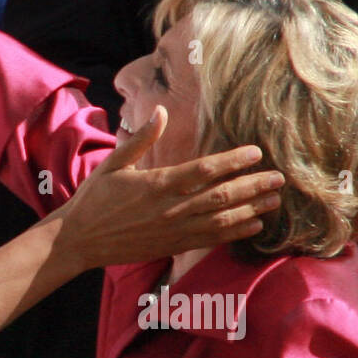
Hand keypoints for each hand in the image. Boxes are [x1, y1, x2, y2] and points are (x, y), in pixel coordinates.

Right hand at [56, 107, 282, 267]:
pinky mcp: (173, 246)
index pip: (205, 170)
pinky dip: (235, 233)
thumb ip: (142, 138)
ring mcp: (174, 230)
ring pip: (222, 220)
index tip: (255, 152)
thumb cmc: (95, 199)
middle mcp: (171, 208)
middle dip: (253, 186)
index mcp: (158, 183)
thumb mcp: (114, 163)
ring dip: (251, 209)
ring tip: (274, 200)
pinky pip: (211, 240)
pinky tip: (254, 225)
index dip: (234, 161)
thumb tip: (161, 111)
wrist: (78, 240)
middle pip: (222, 196)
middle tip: (278, 178)